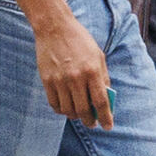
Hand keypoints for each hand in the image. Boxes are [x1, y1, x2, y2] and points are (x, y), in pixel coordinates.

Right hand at [32, 6, 112, 127]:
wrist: (55, 28)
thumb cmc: (80, 41)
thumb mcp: (98, 56)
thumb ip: (103, 77)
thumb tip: (106, 99)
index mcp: (92, 71)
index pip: (101, 101)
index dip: (105, 117)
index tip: (108, 126)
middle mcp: (76, 78)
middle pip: (84, 110)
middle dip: (90, 121)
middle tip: (93, 124)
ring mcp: (60, 81)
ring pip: (68, 110)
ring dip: (76, 117)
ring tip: (80, 115)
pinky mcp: (47, 81)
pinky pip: (54, 104)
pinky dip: (61, 110)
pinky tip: (67, 108)